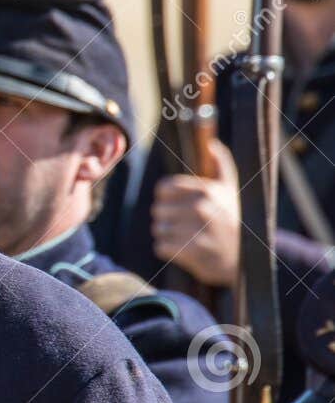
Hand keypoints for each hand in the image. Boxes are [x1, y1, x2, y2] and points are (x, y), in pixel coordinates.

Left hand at [151, 138, 239, 287]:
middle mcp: (200, 207)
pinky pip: (160, 246)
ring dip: (167, 234)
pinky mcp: (190, 251)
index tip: (177, 205)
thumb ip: (221, 165)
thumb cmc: (233, 221)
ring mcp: (195, 230)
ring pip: (158, 229)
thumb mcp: (231, 190)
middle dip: (167, 218)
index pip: (163, 188)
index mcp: (206, 190)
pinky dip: (168, 250)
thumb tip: (211, 143)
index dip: (166, 198)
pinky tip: (184, 249)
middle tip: (183, 224)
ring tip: (184, 237)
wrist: (244, 260)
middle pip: (158, 210)